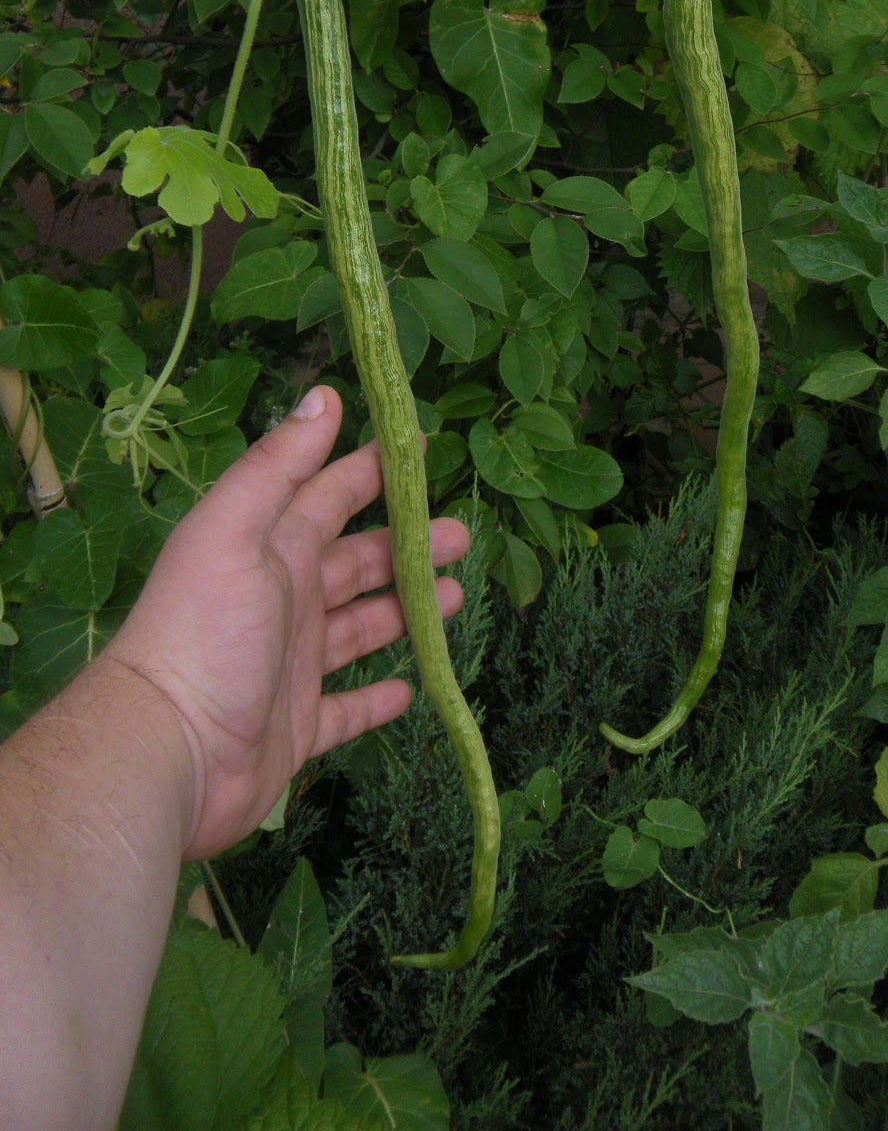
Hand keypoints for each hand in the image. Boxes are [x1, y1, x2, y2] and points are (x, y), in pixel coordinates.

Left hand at [106, 385, 467, 860]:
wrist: (168, 751)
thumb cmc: (205, 633)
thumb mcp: (234, 531)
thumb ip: (277, 466)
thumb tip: (324, 394)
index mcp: (269, 550)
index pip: (328, 496)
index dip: (371, 471)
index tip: (422, 450)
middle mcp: (282, 601)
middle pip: (355, 561)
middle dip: (407, 544)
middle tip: (461, 536)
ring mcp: (291, 666)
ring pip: (360, 627)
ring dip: (406, 610)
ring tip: (454, 598)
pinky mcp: (297, 727)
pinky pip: (348, 708)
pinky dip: (379, 696)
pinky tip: (412, 687)